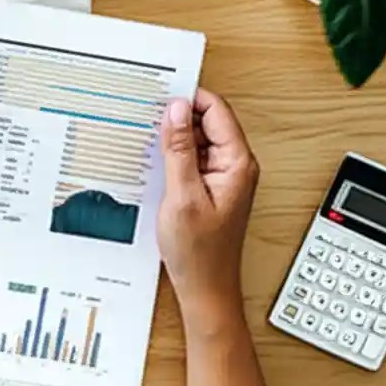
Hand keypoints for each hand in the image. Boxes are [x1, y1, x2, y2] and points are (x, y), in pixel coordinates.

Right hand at [157, 89, 259, 327]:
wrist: (204, 288)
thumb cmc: (199, 252)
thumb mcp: (182, 196)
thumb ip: (180, 150)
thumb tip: (175, 110)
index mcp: (237, 163)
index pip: (216, 110)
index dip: (189, 100)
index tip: (161, 97)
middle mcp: (235, 166)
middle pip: (207, 122)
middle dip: (178, 118)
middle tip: (148, 121)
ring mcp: (223, 176)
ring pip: (198, 140)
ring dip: (174, 140)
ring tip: (150, 148)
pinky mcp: (209, 187)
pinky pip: (192, 159)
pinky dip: (174, 158)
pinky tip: (156, 167)